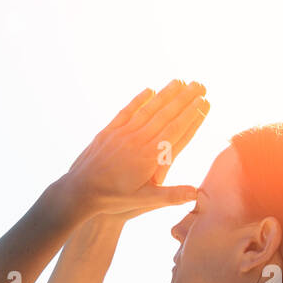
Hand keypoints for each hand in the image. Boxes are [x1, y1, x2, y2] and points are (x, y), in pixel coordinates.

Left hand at [60, 79, 209, 219]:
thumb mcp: (144, 201)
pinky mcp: (109, 131)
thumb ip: (171, 195)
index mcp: (148, 156)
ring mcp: (122, 133)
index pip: (175, 130)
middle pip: (165, 114)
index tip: (204, 101)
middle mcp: (137, 140)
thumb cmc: (113, 199)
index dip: (191, 115)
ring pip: (149, 109)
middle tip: (200, 84)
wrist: (79, 191)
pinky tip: (149, 90)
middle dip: (184, 98)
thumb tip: (197, 193)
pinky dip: (139, 100)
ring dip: (166, 94)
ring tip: (180, 81)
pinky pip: (127, 111)